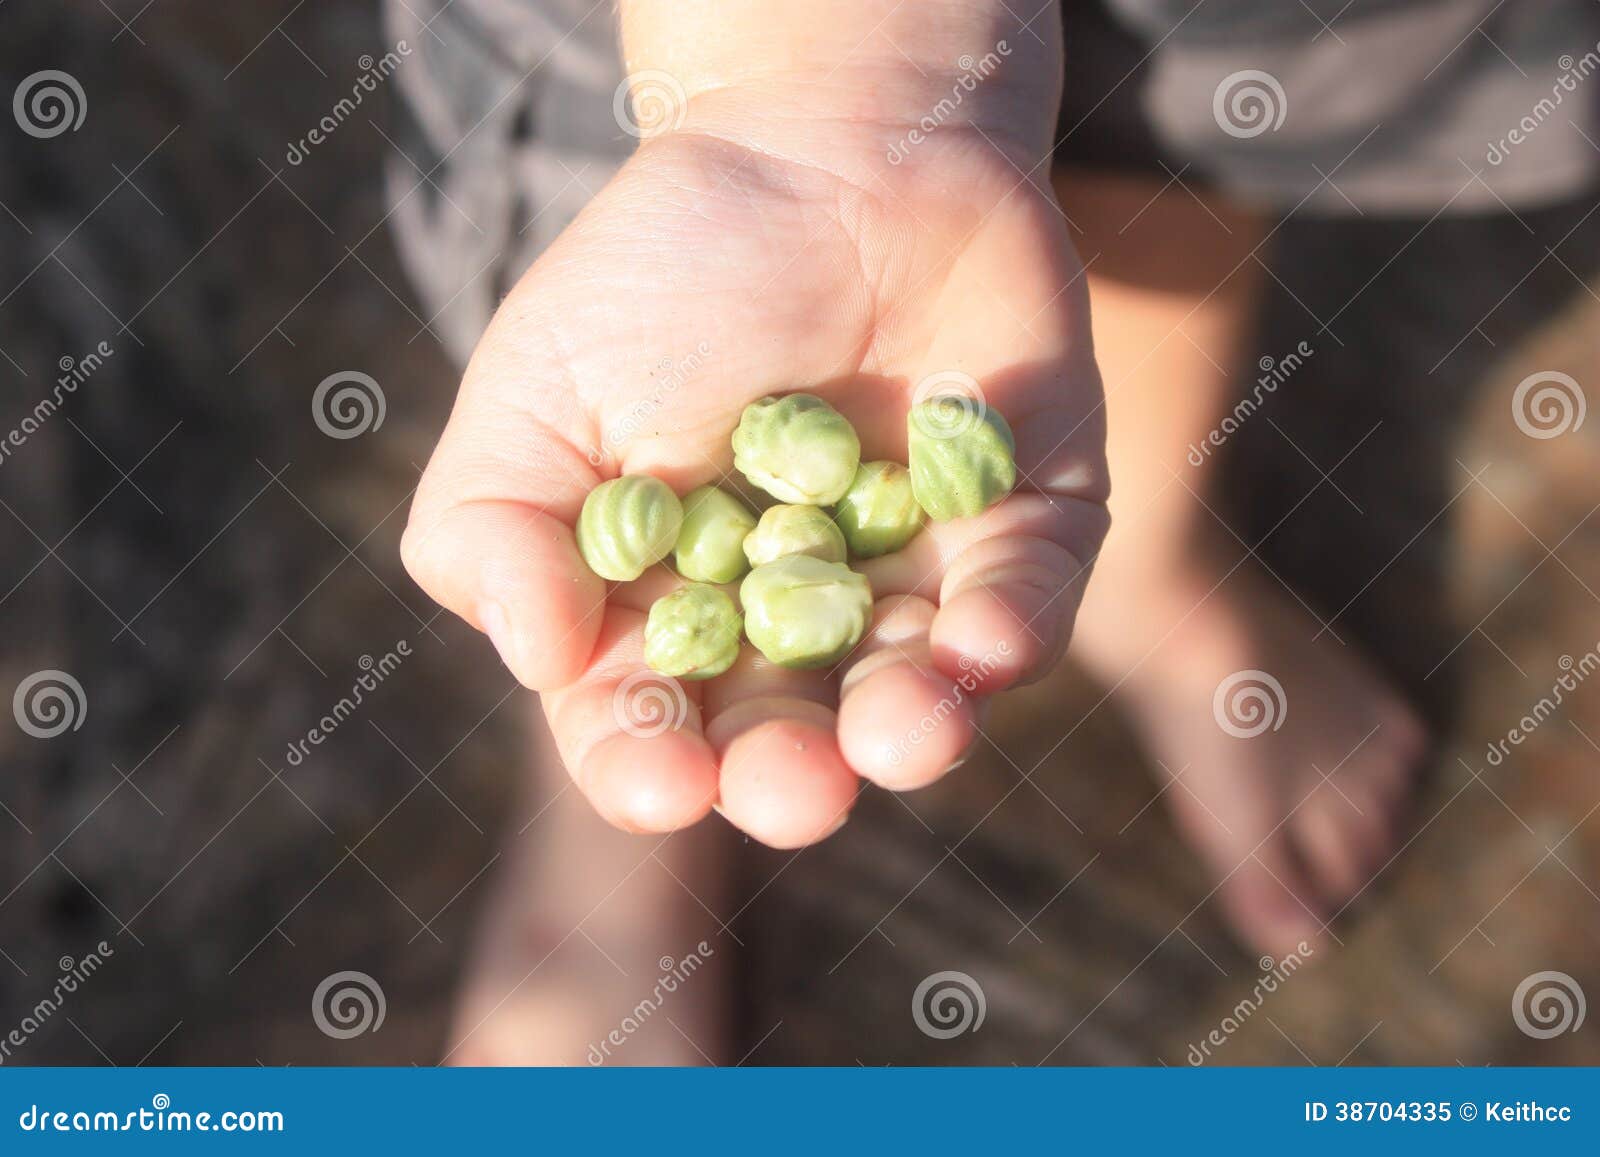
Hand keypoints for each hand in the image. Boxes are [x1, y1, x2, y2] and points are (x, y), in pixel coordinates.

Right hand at [402, 82, 1107, 847]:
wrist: (829, 141)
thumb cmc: (665, 274)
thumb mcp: (534, 391)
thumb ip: (493, 529)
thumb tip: (540, 655)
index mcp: (673, 609)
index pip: (651, 721)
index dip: (650, 765)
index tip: (661, 781)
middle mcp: (798, 618)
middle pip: (794, 736)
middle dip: (791, 775)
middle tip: (795, 782)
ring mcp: (914, 576)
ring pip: (921, 692)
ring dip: (914, 730)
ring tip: (900, 733)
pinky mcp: (1025, 520)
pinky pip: (1031, 597)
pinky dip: (1013, 625)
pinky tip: (985, 639)